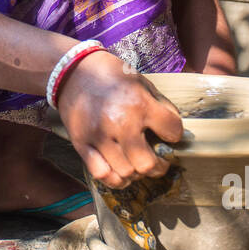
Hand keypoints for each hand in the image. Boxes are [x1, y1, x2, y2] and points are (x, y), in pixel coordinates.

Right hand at [55, 51, 183, 188]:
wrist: (73, 71)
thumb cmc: (111, 75)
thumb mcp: (142, 82)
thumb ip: (160, 106)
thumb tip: (175, 130)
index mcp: (139, 104)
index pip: (172, 131)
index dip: (176, 134)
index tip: (170, 134)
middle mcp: (120, 123)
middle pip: (147, 164)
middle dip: (159, 166)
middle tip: (159, 162)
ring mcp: (99, 136)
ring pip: (126, 173)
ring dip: (136, 173)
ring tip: (138, 164)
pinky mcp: (82, 144)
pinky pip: (102, 174)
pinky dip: (115, 178)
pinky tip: (121, 171)